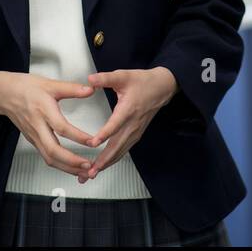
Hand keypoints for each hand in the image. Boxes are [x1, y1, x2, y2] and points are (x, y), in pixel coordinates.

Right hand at [0, 71, 97, 178]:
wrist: (5, 94)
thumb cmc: (25, 88)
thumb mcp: (50, 84)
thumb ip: (72, 88)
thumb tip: (90, 89)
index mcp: (43, 110)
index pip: (61, 128)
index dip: (78, 137)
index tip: (93, 142)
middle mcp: (38, 126)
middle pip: (53, 150)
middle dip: (72, 161)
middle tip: (88, 165)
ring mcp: (34, 136)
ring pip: (49, 158)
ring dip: (68, 168)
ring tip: (84, 172)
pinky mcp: (33, 141)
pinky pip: (47, 157)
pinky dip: (60, 165)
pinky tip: (72, 168)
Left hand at [79, 67, 177, 181]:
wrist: (162, 88)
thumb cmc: (143, 82)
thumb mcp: (124, 76)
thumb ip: (105, 78)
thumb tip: (89, 79)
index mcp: (128, 109)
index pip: (115, 125)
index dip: (104, 134)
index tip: (93, 143)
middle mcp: (132, 124)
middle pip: (117, 146)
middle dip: (103, 160)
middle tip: (89, 172)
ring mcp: (135, 132)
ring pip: (120, 152)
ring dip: (106, 164)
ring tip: (91, 174)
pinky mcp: (136, 135)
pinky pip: (123, 150)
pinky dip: (112, 160)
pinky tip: (103, 166)